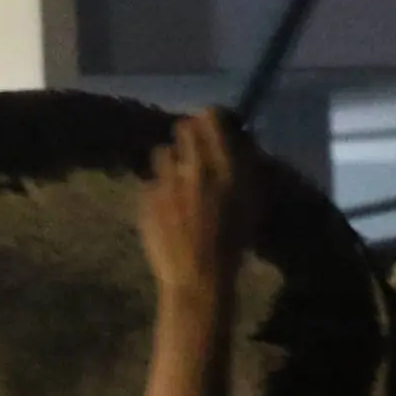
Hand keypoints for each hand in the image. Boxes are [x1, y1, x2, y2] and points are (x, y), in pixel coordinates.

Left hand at [138, 112, 248, 304]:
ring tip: (176, 179)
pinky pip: (150, 180)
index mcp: (224, 168)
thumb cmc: (232, 245)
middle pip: (183, 129)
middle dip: (188, 134)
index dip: (210, 118)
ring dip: (170, 161)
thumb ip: (244, 168)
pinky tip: (165, 206)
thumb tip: (237, 142)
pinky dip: (157, 189)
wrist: (196, 277)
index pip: (211, 119)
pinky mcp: (145, 197)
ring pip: (163, 152)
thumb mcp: (250, 204)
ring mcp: (166, 181)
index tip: (210, 122)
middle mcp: (194, 168)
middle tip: (192, 149)